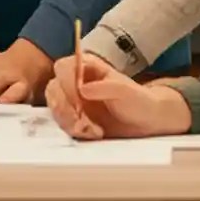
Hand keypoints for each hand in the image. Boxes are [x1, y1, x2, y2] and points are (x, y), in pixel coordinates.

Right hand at [45, 54, 191, 139]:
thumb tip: (83, 89)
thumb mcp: (126, 91)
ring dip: (70, 122)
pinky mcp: (73, 118)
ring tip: (93, 130)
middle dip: (65, 108)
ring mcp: (71, 100)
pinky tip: (93, 133)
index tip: (79, 96)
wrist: (145, 122)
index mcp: (86, 66)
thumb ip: (106, 87)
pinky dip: (75, 131)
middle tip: (81, 121)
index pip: (63, 67)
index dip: (66, 82)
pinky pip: (63, 124)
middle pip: (53, 90)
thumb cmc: (138, 100)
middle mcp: (74, 81)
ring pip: (55, 109)